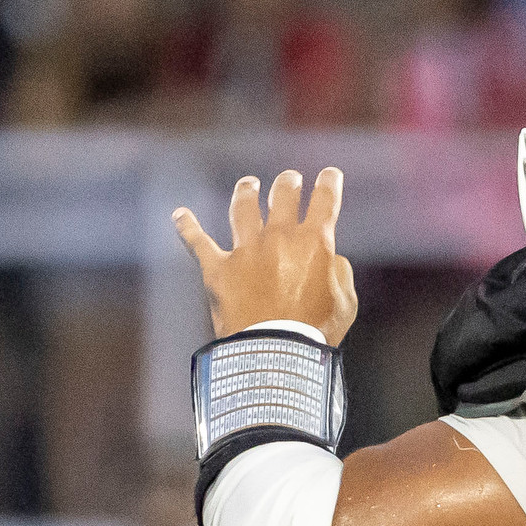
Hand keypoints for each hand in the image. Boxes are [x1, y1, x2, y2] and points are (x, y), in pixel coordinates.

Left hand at [173, 167, 358, 343]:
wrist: (274, 352)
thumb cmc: (316, 331)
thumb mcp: (346, 301)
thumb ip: (340, 272)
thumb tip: (329, 258)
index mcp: (314, 242)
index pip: (324, 200)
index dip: (328, 183)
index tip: (329, 174)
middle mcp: (279, 237)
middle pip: (283, 195)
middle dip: (288, 183)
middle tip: (290, 179)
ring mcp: (246, 250)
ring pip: (244, 208)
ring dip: (247, 192)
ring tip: (249, 184)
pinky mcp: (218, 268)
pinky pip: (198, 242)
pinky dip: (188, 227)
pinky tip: (179, 214)